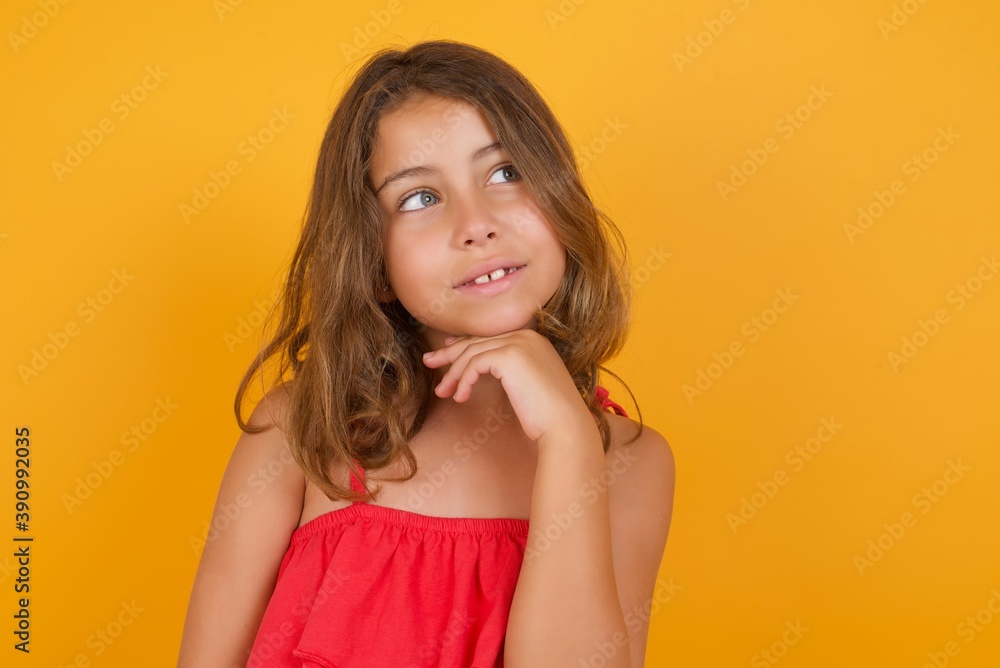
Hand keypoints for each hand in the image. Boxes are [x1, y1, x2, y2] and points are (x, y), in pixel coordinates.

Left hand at [422, 330, 590, 442]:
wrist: (565, 425)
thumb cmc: (547, 415)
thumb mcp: (527, 386)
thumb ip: (509, 372)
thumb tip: (480, 368)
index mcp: (534, 340)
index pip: (492, 337)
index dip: (466, 343)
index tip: (447, 351)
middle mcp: (527, 336)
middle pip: (479, 341)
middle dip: (450, 353)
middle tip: (428, 361)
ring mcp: (519, 343)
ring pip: (473, 353)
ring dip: (454, 373)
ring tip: (442, 392)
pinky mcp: (509, 355)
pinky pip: (474, 364)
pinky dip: (464, 380)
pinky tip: (461, 397)